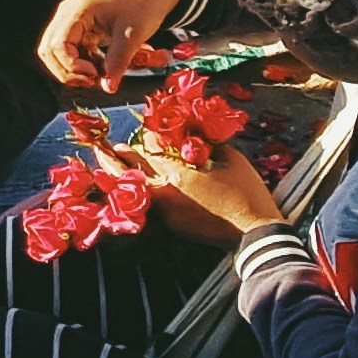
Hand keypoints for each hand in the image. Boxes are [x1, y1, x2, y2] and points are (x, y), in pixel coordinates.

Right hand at [40, 0, 181, 94]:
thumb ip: (117, 63)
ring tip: (98, 75)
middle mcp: (69, 14)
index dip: (71, 66)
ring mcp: (74, 20)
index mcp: (77, 11)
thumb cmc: (144, 3)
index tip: (94, 75)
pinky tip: (101, 67)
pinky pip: (73, 49)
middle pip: (50, 50)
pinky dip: (84, 62)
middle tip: (92, 80)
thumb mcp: (131, 36)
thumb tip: (107, 88)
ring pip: (59, 52)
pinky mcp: (83, 27)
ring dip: (74, 68)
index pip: (57, 45)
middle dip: (68, 70)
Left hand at [98, 130, 284, 245]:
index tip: (141, 123)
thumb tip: (196, 132)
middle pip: (129, 171)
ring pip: (133, 190)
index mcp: (177, 175)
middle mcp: (164, 194)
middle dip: (115, 156)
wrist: (254, 234)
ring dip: (119, 176)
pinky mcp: (171, 225)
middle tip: (102, 146)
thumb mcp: (232, 160)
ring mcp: (166, 212)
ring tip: (108, 166)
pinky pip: (147, 204)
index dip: (145, 133)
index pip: (151, 148)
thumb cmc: (247, 194)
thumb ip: (209, 143)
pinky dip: (135, 192)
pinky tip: (134, 186)